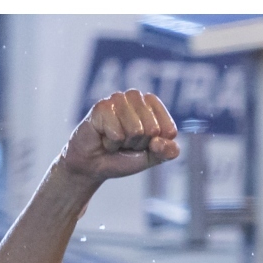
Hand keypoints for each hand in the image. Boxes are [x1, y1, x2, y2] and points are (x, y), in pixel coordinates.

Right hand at [61, 90, 179, 181]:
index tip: (143, 145)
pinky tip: (103, 138)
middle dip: (139, 144)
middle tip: (125, 143)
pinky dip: (111, 143)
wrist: (94, 165)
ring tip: (114, 140)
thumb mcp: (153, 157)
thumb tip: (159, 141)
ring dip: (124, 144)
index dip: (156, 145)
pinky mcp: (101, 107)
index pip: (169, 129)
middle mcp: (135, 96)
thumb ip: (168, 152)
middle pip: (152, 129)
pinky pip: (118, 134)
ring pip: (136, 130)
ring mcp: (117, 99)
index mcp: (152, 104)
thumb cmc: (124, 156)